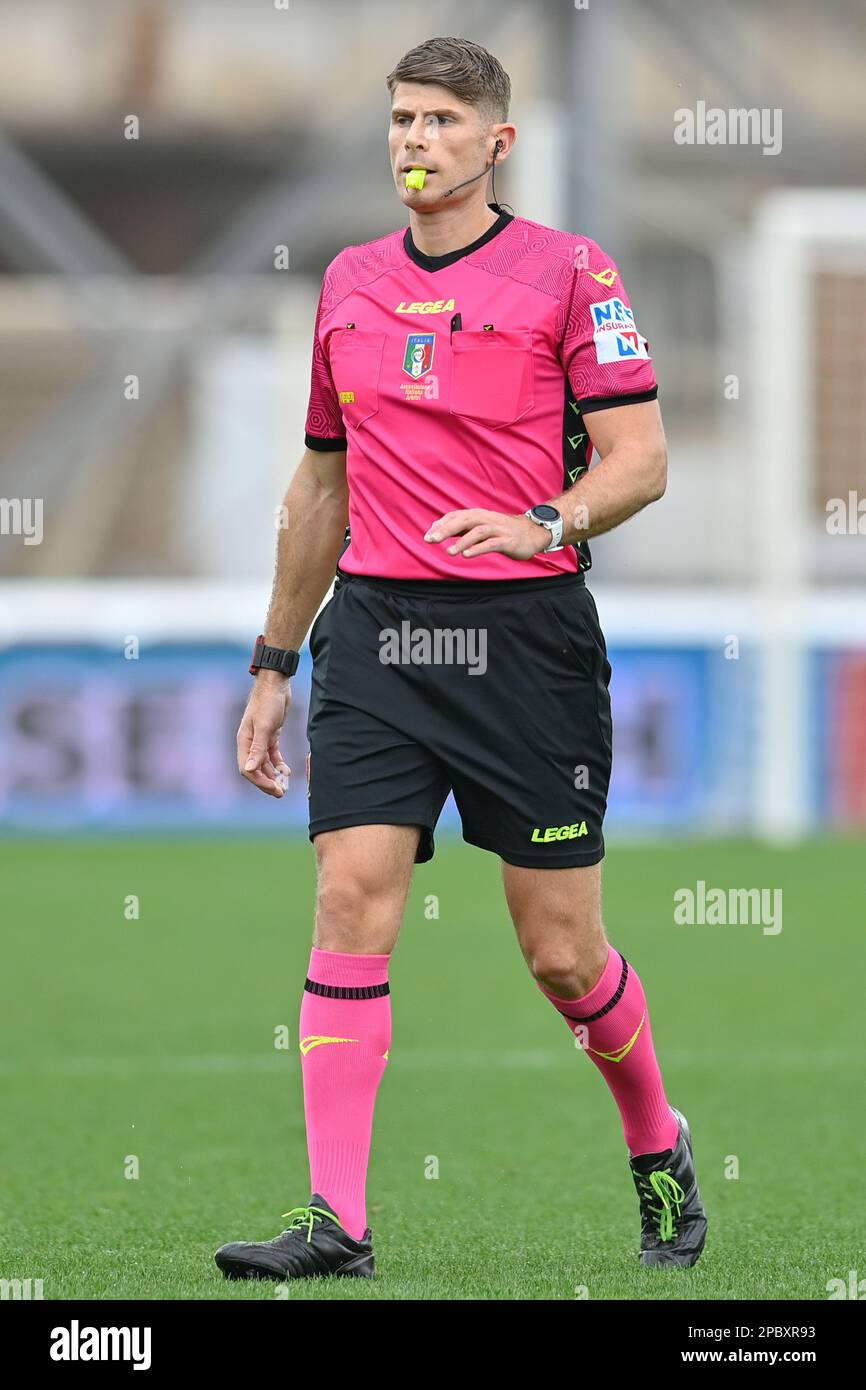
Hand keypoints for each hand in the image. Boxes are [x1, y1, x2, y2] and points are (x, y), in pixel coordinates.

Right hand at [237, 673, 291, 796]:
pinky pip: (272, 755)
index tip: (275, 788)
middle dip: (267, 782)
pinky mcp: (271, 735)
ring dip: (273, 775)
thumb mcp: (264, 727)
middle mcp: (250, 742)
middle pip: (255, 769)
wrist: (276, 684)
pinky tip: (287, 770)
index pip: (247, 769)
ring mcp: (260, 739)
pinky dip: (278, 764)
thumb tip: (249, 770)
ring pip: (264, 764)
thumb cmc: (268, 702)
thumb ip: (257, 749)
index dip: (260, 781)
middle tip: (281, 793)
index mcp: (244, 741)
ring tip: (284, 786)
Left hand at [423, 509, 548, 559]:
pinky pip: (491, 543)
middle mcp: (486, 519)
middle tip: (430, 541)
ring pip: (477, 531)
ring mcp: (497, 529)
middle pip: (463, 521)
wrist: (532, 532)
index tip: (427, 537)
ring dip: (462, 541)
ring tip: (449, 552)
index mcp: (477, 515)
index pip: (455, 516)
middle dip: (445, 530)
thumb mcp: (480, 526)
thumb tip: (436, 530)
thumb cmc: (502, 530)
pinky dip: (478, 548)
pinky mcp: (507, 541)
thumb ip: (460, 527)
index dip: (440, 525)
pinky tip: (467, 555)